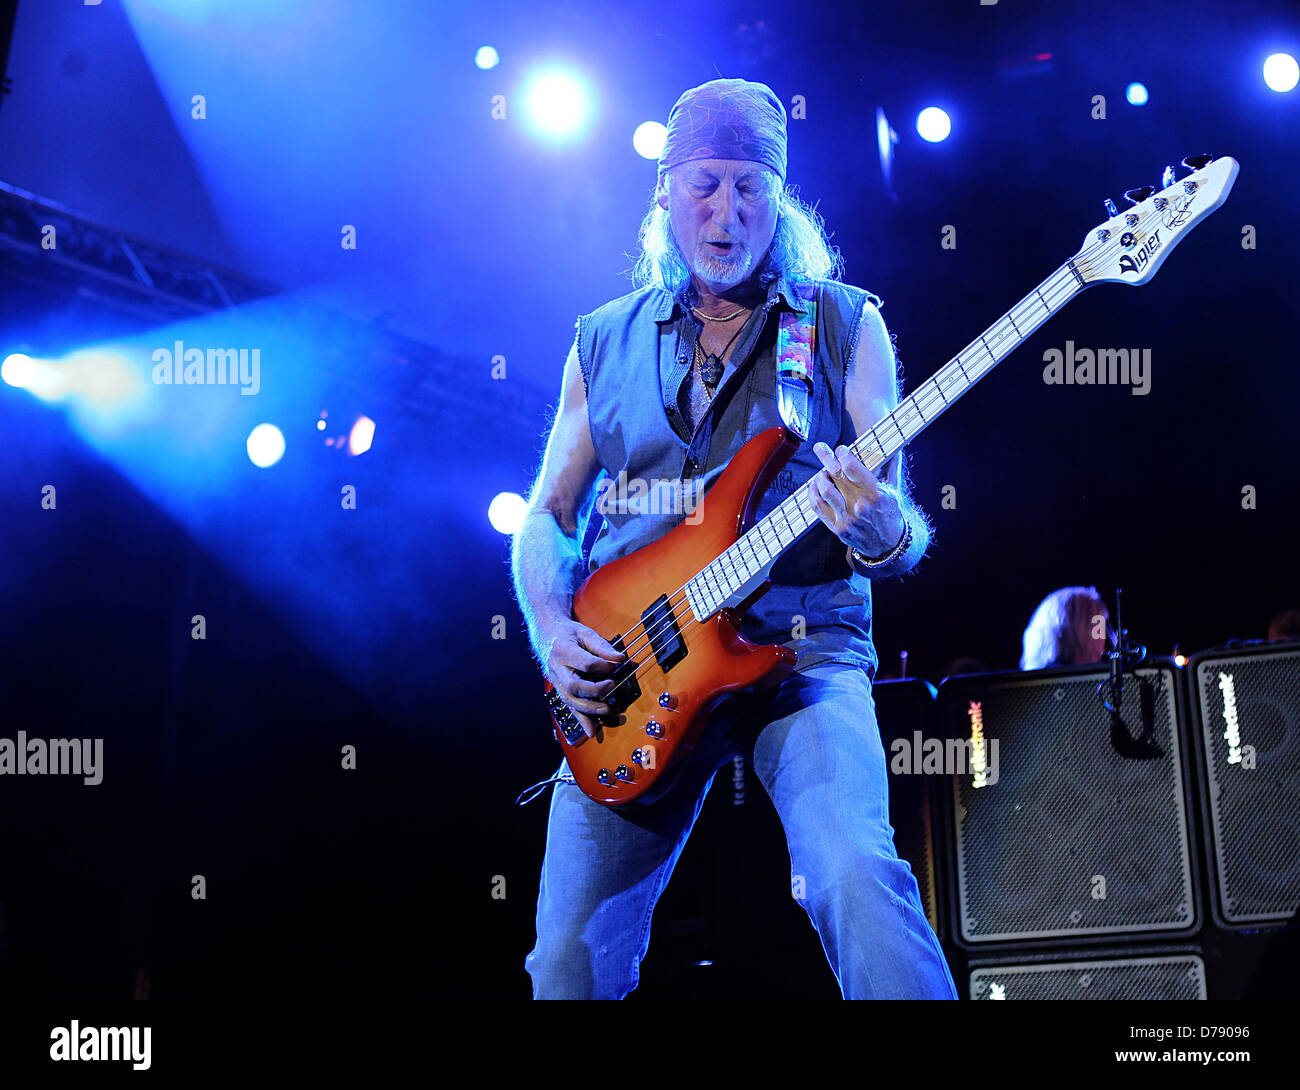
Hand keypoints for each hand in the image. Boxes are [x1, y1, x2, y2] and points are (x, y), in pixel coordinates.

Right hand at [540, 618, 626, 739]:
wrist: (546, 635)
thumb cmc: (567, 633)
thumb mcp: (584, 632)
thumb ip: (602, 646)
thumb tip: (619, 659)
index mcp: (563, 650)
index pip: (585, 663)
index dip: (602, 666)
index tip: (613, 665)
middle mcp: (556, 668)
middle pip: (574, 686)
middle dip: (594, 690)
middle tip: (610, 686)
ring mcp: (556, 681)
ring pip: (570, 700)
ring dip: (589, 709)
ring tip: (606, 710)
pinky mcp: (559, 689)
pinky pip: (569, 706)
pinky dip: (581, 719)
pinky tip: (591, 730)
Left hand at [808, 442, 905, 557]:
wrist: (890, 545)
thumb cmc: (891, 513)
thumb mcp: (895, 490)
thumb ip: (892, 467)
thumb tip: (894, 447)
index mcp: (875, 493)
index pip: (851, 467)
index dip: (842, 454)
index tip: (840, 449)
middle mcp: (860, 505)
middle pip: (835, 475)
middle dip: (825, 457)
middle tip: (820, 448)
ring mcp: (847, 518)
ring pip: (824, 490)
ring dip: (820, 477)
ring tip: (822, 473)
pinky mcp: (838, 528)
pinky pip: (818, 506)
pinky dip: (813, 493)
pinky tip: (815, 486)